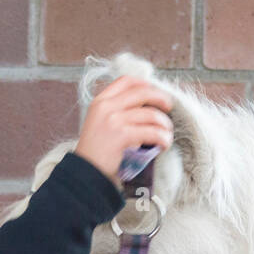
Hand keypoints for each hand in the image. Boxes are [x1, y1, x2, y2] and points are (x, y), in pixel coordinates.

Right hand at [74, 75, 174, 189]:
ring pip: (151, 114)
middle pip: (143, 92)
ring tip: (167, 134)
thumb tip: (146, 106)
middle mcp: (106, 107)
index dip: (145, 84)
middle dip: (161, 98)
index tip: (155, 92)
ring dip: (165, 124)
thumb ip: (117, 112)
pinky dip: (163, 138)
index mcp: (100, 101)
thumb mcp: (100, 124)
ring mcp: (113, 120)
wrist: (85, 172)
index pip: (126, 81)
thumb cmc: (96, 152)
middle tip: (168, 108)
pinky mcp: (122, 135)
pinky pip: (152, 132)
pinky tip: (164, 145)